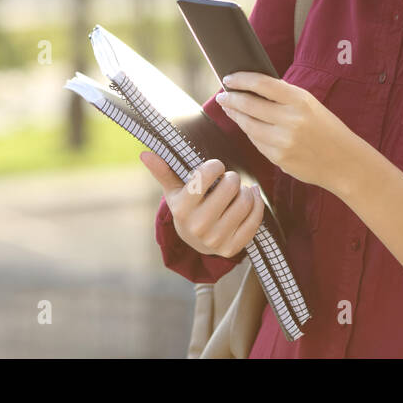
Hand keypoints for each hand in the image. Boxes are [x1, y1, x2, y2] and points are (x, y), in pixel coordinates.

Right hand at [140, 152, 263, 259]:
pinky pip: (256, 218)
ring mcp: (216, 239)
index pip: (205, 175)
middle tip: (228, 181)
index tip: (216, 167)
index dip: (215, 166)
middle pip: (230, 186)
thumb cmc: (188, 206)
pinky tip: (251, 198)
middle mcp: (198, 226)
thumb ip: (163, 171)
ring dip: (246, 191)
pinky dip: (257, 204)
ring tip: (238, 192)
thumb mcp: (175, 190)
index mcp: (182, 208)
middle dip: (232, 178)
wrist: (196, 241)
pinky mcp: (233, 248)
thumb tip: (145, 154)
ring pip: (245, 201)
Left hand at [215, 71, 369, 193]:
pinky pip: (256, 142)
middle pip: (249, 105)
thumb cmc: (328, 130)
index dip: (241, 80)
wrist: (344, 161)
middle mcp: (290, 120)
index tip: (229, 79)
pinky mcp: (279, 158)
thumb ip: (285, 97)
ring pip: (248, 125)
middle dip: (231, 99)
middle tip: (223, 96)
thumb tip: (254, 88)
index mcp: (300, 101)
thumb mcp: (311, 105)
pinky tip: (247, 126)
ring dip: (236, 115)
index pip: (262, 84)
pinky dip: (249, 132)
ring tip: (230, 108)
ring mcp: (283, 141)